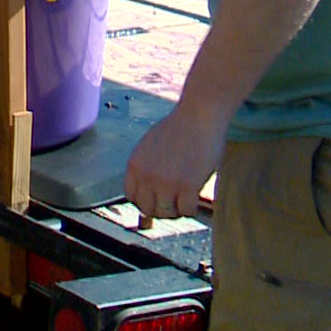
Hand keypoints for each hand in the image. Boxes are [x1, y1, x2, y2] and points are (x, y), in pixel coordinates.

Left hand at [124, 104, 226, 219]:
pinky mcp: (187, 187)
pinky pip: (187, 211)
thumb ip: (146, 166)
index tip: (157, 198)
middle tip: (174, 201)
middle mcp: (146, 176)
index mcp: (134, 165)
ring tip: (186, 199)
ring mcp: (166, 183)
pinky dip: (192, 209)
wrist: (198, 117)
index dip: (146, 200)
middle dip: (161, 208)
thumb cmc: (178, 129)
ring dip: (177, 210)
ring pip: (167, 213)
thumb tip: (148, 189)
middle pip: (148, 209)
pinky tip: (196, 197)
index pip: (132, 196)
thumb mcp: (150, 147)